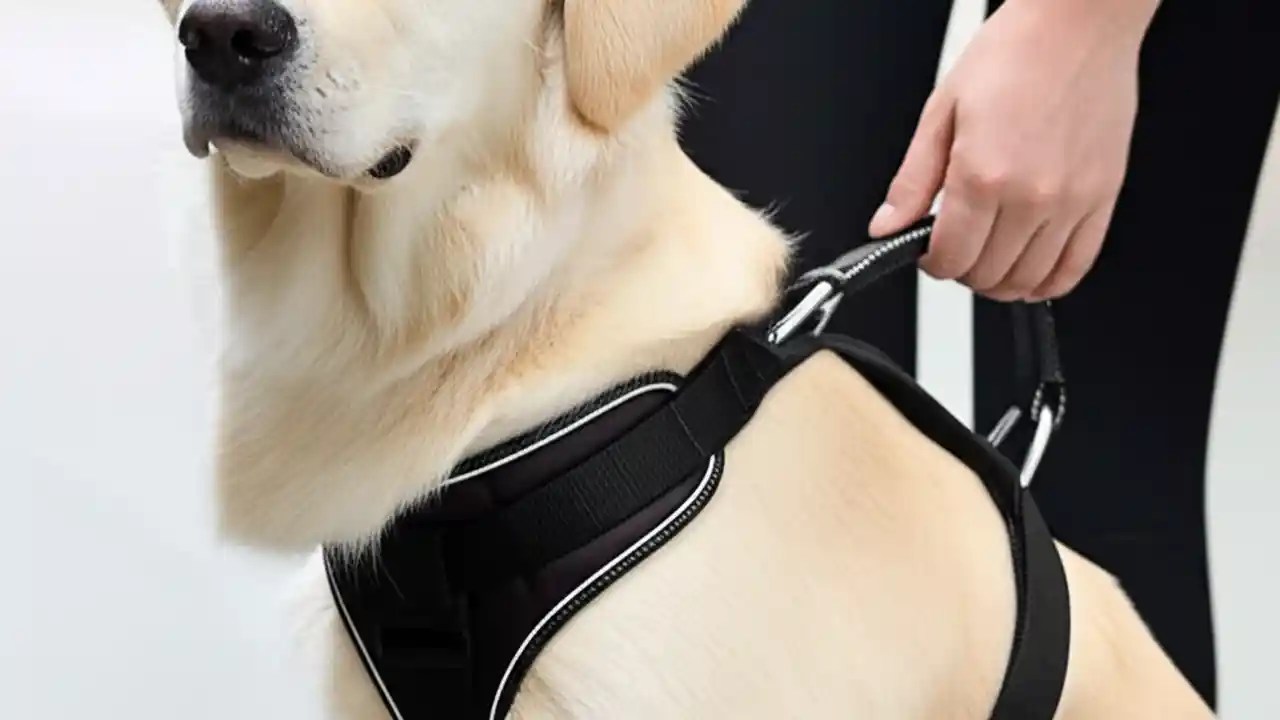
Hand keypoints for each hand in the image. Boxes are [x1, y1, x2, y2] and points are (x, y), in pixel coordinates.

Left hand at [868, 0, 1157, 300]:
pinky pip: (1076, 266)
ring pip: (1028, 280)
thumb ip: (912, 182)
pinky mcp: (1104, 198)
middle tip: (956, 247)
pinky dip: (1048, 281)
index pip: (949, 258)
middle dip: (962, 271)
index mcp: (982, 175)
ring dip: (1001, 281)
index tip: (929, 250)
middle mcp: (1030, 195)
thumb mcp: (941, 113)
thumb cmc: (1014, 54)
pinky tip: (1030, 269)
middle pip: (986, 275)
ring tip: (989, 256)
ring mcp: (1071, 201)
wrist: (1077, 23)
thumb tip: (887, 227)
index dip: (931, 263)